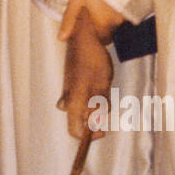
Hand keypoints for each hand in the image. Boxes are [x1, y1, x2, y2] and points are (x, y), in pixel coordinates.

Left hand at [57, 0, 124, 43]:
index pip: (101, 39)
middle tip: (93, 12)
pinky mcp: (130, 7)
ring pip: (115, 23)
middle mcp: (116, 22)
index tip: (89, 25)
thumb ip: (69, 20)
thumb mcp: (75, 0)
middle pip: (109, 31)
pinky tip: (108, 2)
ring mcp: (125, 14)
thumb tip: (61, 39)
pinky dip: (115, 11)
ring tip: (100, 4)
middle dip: (101, 26)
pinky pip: (122, 15)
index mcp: (102, 23)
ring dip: (108, 18)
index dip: (95, 35)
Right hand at [58, 8, 113, 139]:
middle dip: (94, 120)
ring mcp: (68, 92)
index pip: (75, 130)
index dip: (89, 136)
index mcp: (73, 100)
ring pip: (82, 110)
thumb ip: (99, 106)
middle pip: (79, 121)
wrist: (83, 38)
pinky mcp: (72, 86)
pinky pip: (83, 100)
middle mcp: (67, 99)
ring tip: (105, 92)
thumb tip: (96, 126)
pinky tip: (100, 87)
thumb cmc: (93, 60)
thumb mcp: (102, 84)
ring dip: (95, 108)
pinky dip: (93, 99)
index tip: (102, 131)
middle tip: (107, 108)